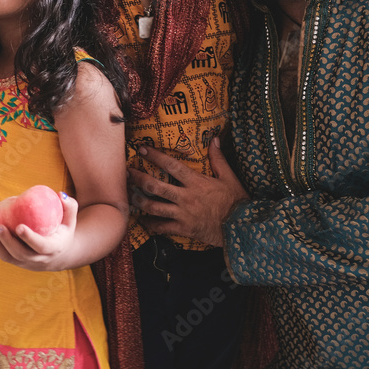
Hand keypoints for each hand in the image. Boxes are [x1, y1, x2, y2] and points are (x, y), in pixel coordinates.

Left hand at [0, 193, 78, 271]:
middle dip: (8, 241)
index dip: (29, 238)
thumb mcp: (71, 220)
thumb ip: (69, 206)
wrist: (60, 255)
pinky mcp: (18, 262)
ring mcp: (27, 263)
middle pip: (21, 254)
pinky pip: (4, 256)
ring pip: (9, 257)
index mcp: (53, 249)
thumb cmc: (63, 231)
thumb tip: (59, 194)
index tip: (19, 226)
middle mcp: (39, 260)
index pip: (41, 246)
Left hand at [128, 139, 247, 246]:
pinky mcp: (183, 229)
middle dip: (138, 178)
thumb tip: (215, 139)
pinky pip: (162, 227)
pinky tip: (141, 221)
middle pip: (155, 186)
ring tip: (130, 195)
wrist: (241, 227)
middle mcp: (186, 197)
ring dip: (139, 201)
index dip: (155, 157)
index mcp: (196, 182)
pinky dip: (150, 224)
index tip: (142, 149)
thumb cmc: (236, 201)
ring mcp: (183, 214)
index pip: (171, 166)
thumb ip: (219, 159)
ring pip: (154, 207)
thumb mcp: (229, 177)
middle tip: (126, 173)